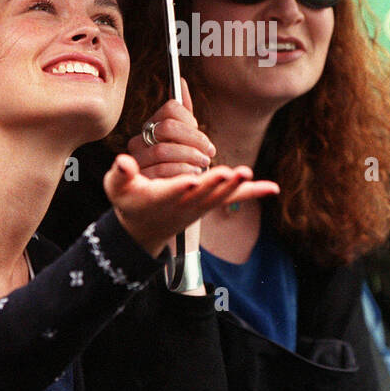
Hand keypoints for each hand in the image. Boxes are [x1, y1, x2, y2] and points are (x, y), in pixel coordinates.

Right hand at [104, 155, 277, 255]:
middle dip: (214, 184)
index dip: (179, 187)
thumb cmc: (130, 200)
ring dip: (234, 187)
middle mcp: (181, 204)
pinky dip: (252, 192)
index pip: (169, 192)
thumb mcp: (117, 187)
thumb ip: (120, 174)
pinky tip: (272, 187)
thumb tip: (122, 162)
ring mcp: (198, 206)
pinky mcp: (210, 204)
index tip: (190, 180)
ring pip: (219, 196)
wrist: (144, 228)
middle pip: (200, 194)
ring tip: (246, 174)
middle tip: (229, 173)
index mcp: (158, 198)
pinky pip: (234, 198)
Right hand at [128, 78, 216, 177]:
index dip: (190, 119)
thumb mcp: (184, 137)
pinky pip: (162, 171)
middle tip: (208, 151)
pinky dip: (183, 172)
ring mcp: (138, 160)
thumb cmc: (180, 163)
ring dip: (190, 157)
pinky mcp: (141, 180)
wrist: (166, 197)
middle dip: (193, 139)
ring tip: (202, 164)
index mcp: (152, 125)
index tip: (201, 130)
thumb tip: (181, 81)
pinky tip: (194, 176)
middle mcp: (139, 140)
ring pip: (163, 150)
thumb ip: (184, 112)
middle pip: (167, 128)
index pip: (170, 109)